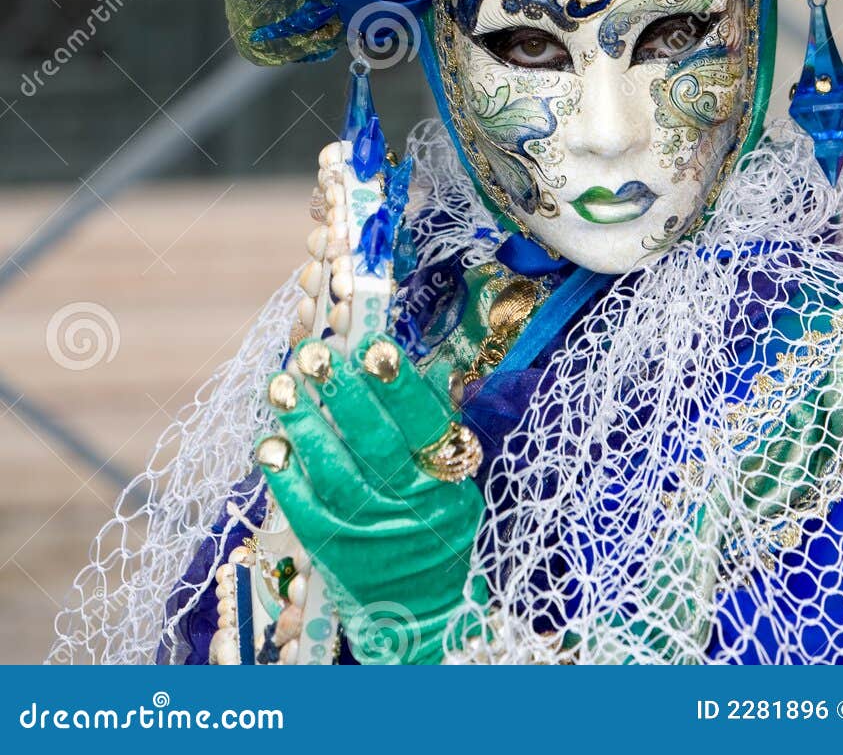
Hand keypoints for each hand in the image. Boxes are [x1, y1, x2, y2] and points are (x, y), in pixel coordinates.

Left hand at [257, 334, 482, 664]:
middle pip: (372, 441)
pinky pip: (303, 508)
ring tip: (281, 384)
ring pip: (332, 470)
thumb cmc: (437, 531)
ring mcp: (364, 527)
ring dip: (304, 424)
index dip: (400, 386)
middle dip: (341, 392)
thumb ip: (441, 426)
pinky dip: (284, 476)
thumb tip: (438, 366)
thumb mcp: (456, 482)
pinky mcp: (329, 549)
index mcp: (442, 479)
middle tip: (314, 352)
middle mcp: (405, 503)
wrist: (422, 616)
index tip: (375, 344)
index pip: (423, 424)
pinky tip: (270, 442)